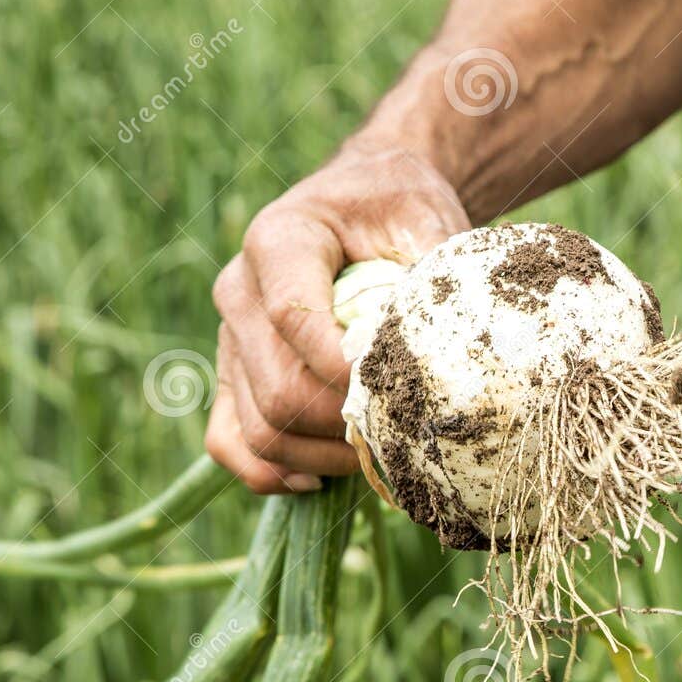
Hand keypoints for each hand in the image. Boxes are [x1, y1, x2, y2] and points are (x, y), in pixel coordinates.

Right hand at [205, 146, 468, 493]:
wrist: (364, 203)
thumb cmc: (398, 208)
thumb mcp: (424, 216)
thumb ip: (433, 266)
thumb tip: (451, 335)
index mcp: (279, 241)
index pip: (293, 317)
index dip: (344, 368)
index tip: (398, 388)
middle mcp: (239, 291)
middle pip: (278, 389)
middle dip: (344, 423)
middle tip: (403, 429)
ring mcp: (230, 340)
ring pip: (260, 429)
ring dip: (324, 458)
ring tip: (379, 449)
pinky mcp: (233, 376)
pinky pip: (231, 443)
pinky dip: (273, 473)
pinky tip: (323, 479)